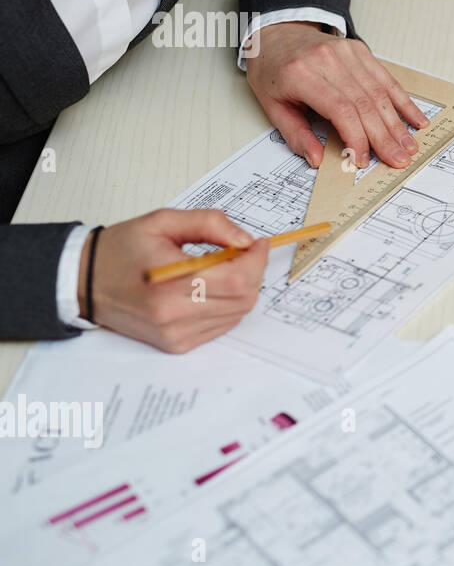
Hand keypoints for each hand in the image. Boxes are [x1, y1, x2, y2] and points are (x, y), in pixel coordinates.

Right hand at [82, 209, 269, 353]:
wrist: (85, 282)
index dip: (256, 260)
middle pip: (243, 298)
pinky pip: (222, 326)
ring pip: (237, 313)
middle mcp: (173, 315)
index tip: (257, 243)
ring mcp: (176, 334)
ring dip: (241, 289)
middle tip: (241, 252)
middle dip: (252, 271)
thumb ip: (209, 224)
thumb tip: (245, 240)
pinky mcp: (177, 344)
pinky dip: (228, 305)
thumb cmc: (121, 250)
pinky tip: (209, 288)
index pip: (237, 278)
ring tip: (220, 268)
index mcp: (168, 283)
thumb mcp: (163, 221)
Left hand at [245, 22, 428, 169]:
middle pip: (365, 103)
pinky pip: (386, 79)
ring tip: (409, 147)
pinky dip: (403, 101)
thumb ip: (296, 135)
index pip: (340, 110)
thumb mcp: (272, 105)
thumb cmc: (273, 69)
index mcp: (302, 74)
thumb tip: (316, 159)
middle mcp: (328, 60)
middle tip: (398, 159)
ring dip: (397, 124)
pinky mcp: (360, 51)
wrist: (277, 32)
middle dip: (384, 137)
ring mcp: (348, 53)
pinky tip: (416, 118)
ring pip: (380, 93)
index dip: (357, 137)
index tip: (362, 159)